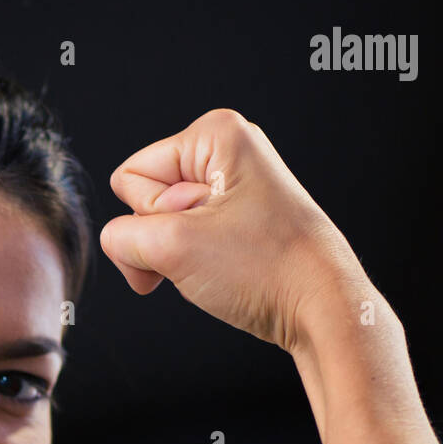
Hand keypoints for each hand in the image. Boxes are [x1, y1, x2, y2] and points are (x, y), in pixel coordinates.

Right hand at [99, 108, 375, 352]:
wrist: (323, 309)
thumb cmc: (267, 271)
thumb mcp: (174, 248)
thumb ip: (121, 238)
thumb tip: (119, 245)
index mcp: (215, 134)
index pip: (130, 177)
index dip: (151, 219)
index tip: (195, 238)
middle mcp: (227, 152)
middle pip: (147, 199)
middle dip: (165, 240)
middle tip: (211, 257)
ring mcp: (235, 189)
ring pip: (165, 226)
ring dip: (179, 259)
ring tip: (222, 268)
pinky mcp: (240, 223)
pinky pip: (189, 242)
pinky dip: (196, 267)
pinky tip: (227, 276)